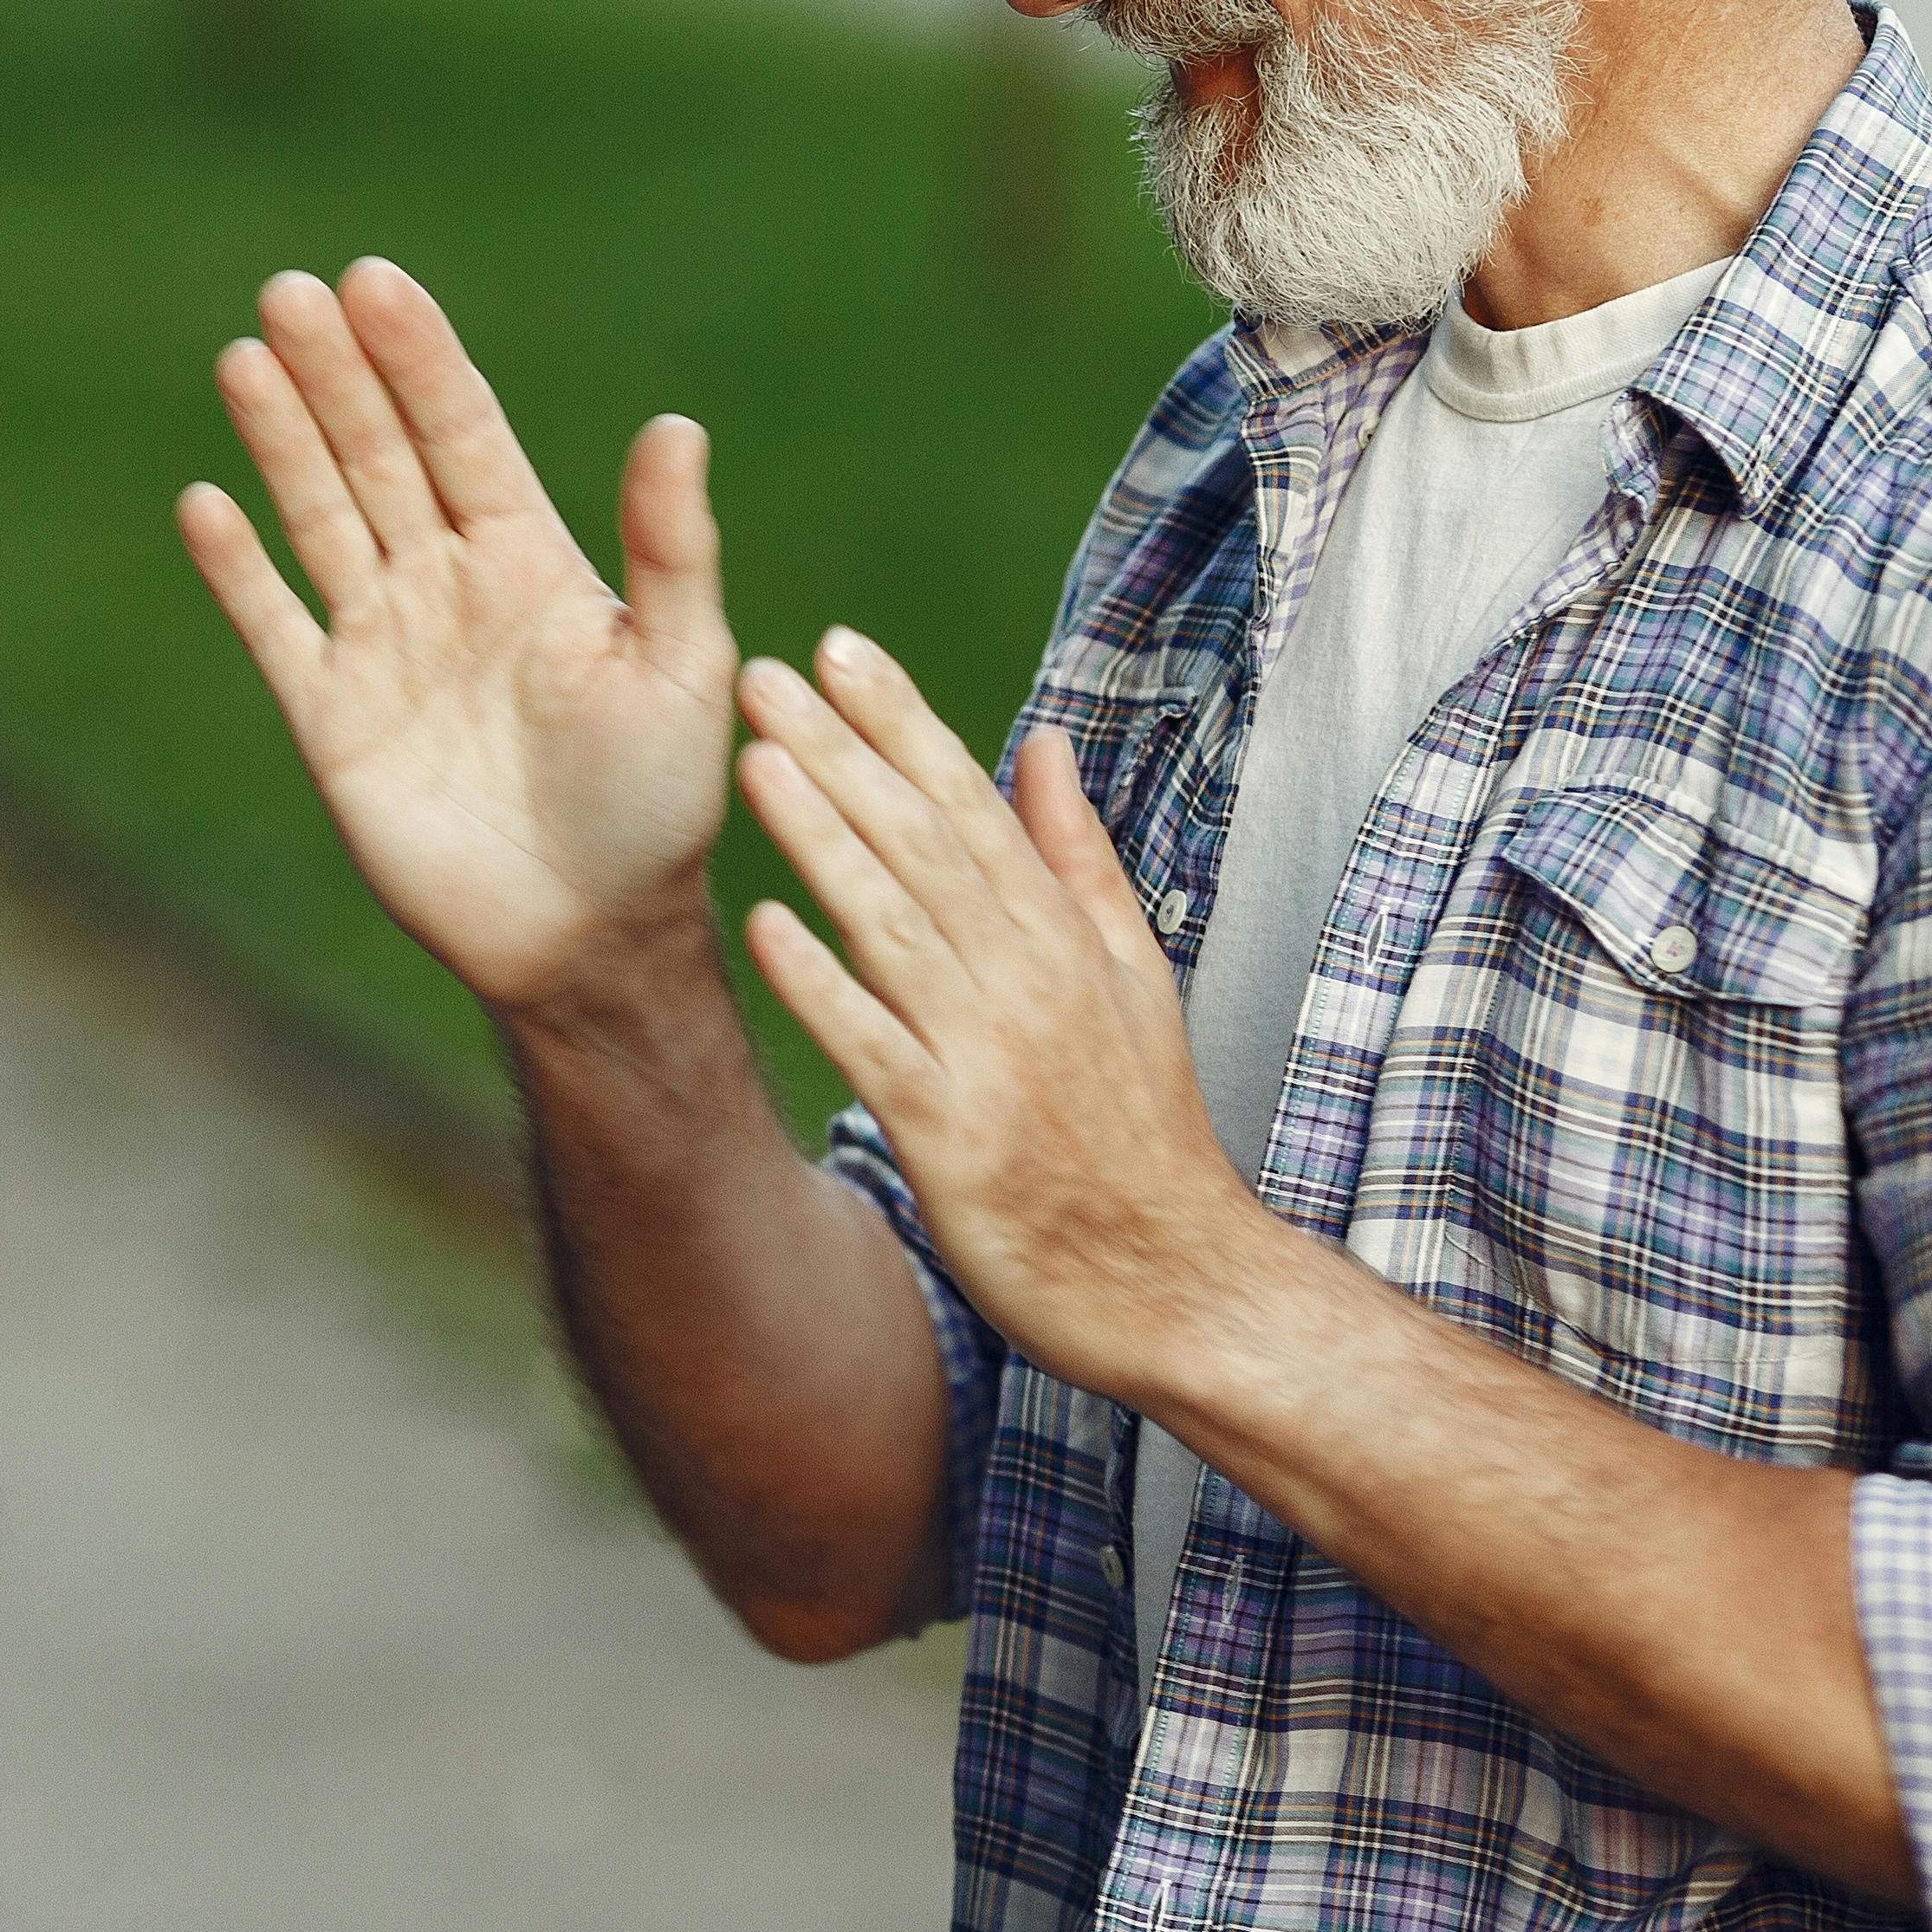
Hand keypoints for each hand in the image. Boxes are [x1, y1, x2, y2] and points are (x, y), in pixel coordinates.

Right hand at [175, 261, 737, 1014]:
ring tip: (246, 355)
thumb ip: (670, 549)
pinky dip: (239, 570)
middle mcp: (449, 584)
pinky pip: (274, 627)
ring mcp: (383, 645)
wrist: (587, 934)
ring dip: (282, 438)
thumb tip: (677, 424)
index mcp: (532, 559)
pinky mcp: (330, 717)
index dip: (420, 358)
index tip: (376, 281)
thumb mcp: (681, 666)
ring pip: (321, 516)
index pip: (462, 431)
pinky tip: (206, 502)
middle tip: (289, 292)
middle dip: (335, 373)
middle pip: (379, 453)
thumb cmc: (655, 805)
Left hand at [732, 628, 1268, 1414]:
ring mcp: (991, 1056)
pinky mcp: (955, 1137)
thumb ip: (1077, 858)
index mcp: (1062, 938)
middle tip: (765, 675)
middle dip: (842, 753)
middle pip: (922, 845)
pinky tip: (764, 929)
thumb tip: (1041, 744)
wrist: (1176, 1281)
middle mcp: (1027, 980)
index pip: (972, 806)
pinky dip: (823, 987)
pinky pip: (877, 1049)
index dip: (903, 724)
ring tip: (755, 764)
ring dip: (822, 841)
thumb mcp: (1133, 978)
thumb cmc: (1141, 1133)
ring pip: (894, 926)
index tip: (841, 649)